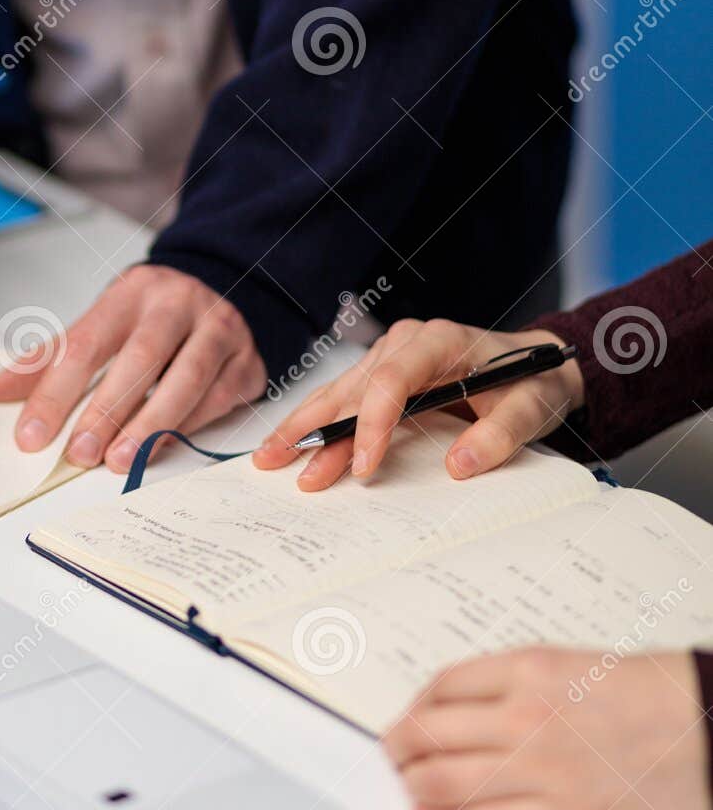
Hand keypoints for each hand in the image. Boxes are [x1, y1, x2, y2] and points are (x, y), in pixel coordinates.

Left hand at [0, 265, 266, 473]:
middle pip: (141, 357)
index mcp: (131, 293)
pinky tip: (161, 447)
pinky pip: (218, 397)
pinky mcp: (247, 360)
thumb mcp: (102, 323)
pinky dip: (189, 426)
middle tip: (79, 454)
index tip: (31, 436)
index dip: (55, 393)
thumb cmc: (154, 315)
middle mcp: (177, 305)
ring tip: (118, 461)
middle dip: (107, 410)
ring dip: (151, 424)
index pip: (86, 343)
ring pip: (187, 377)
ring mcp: (219, 330)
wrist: (227, 289)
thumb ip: (51, 358)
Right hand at [254, 318, 584, 490]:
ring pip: (340, 392)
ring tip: (269, 456)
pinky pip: (348, 398)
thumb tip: (460, 465)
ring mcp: (393, 354)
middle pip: (354, 387)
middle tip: (278, 461)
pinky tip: (293, 442)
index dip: (372, 425)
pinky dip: (320, 422)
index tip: (364, 469)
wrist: (540, 365)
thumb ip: (501, 436)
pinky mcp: (387, 372)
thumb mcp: (532, 409)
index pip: (392, 381)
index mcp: (440, 341)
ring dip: (305, 426)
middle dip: (315, 428)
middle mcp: (408, 341)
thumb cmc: (534, 383)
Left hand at [382, 648, 710, 809]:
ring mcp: (541, 771)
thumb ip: (512, 681)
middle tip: (394, 752)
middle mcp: (525, 717)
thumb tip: (456, 705)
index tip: (410, 716)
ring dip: (414, 785)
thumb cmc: (649, 693)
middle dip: (399, 746)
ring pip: (443, 782)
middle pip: (428, 732)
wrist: (709, 728)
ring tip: (410, 785)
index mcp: (527, 670)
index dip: (414, 704)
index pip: (440, 686)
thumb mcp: (570, 662)